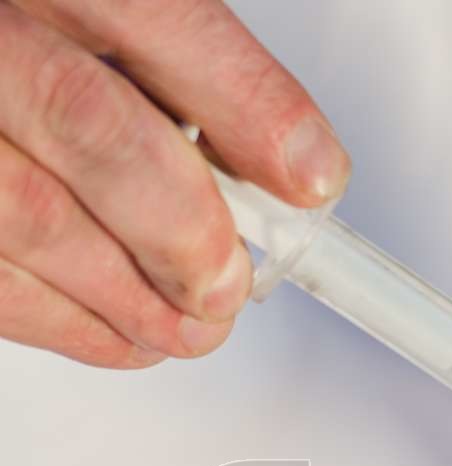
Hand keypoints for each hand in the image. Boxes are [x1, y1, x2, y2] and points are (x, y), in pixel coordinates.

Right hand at [0, 0, 347, 368]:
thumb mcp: (106, 24)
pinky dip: (64, 320)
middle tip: (228, 282)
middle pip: (84, 120)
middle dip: (181, 225)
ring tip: (192, 326)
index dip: (245, 104)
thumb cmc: (31, 42)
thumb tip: (299, 168)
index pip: (153, 11)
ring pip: (26, 215)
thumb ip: (189, 73)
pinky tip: (124, 333)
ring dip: (129, 295)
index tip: (310, 178)